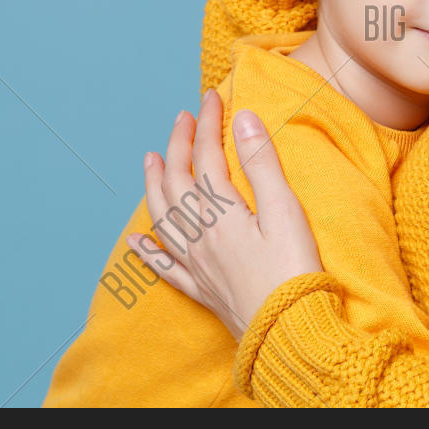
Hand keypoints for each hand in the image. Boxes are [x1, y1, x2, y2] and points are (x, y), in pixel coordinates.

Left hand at [129, 89, 322, 340]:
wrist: (289, 332)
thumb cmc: (294, 272)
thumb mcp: (285, 211)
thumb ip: (262, 164)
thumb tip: (243, 118)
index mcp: (222, 212)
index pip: (207, 156)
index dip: (207, 123)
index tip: (210, 97)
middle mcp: (200, 235)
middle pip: (178, 181)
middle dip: (178, 144)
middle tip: (181, 117)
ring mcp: (196, 263)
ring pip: (163, 216)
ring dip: (154, 184)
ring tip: (150, 159)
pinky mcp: (200, 288)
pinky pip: (163, 265)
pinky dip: (146, 249)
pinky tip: (135, 240)